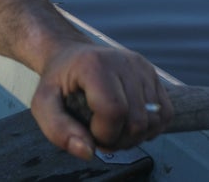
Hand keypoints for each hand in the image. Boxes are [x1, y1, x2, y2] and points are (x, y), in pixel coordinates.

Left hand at [29, 43, 172, 159]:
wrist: (70, 56)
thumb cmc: (58, 81)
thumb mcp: (43, 104)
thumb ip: (58, 130)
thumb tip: (88, 152)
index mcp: (95, 65)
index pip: (114, 111)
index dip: (104, 134)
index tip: (89, 133)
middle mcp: (124, 62)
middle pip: (138, 120)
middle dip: (119, 140)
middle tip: (100, 135)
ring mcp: (141, 67)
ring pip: (154, 120)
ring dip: (134, 136)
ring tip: (113, 128)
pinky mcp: (152, 74)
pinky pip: (165, 113)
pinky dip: (150, 127)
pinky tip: (128, 122)